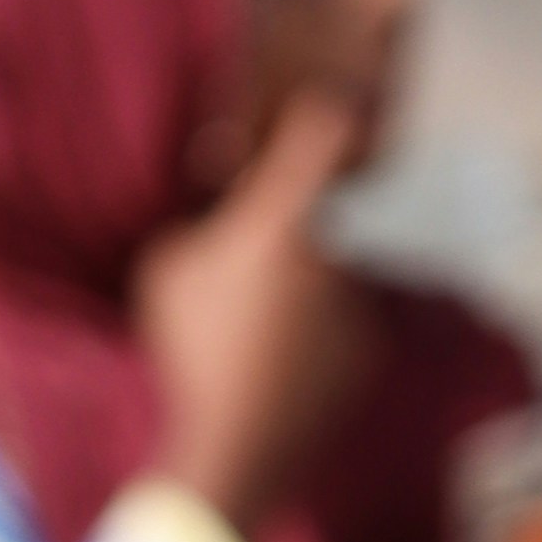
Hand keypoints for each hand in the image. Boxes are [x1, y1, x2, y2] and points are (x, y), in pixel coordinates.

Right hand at [136, 86, 370, 535]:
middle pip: (322, 215)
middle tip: (251, 264)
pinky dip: (319, 339)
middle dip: (292, 228)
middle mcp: (341, 248)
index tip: (329, 92)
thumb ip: (199, 226)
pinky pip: (344, 327)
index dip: (328, 105)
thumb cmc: (190, 352)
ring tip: (257, 333)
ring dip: (306, 291)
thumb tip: (219, 209)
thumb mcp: (168, 269)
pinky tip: (278, 367)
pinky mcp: (373, 353)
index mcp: (288, 218)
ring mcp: (366, 303)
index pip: (328, 129)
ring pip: (333, 275)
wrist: (233, 449)